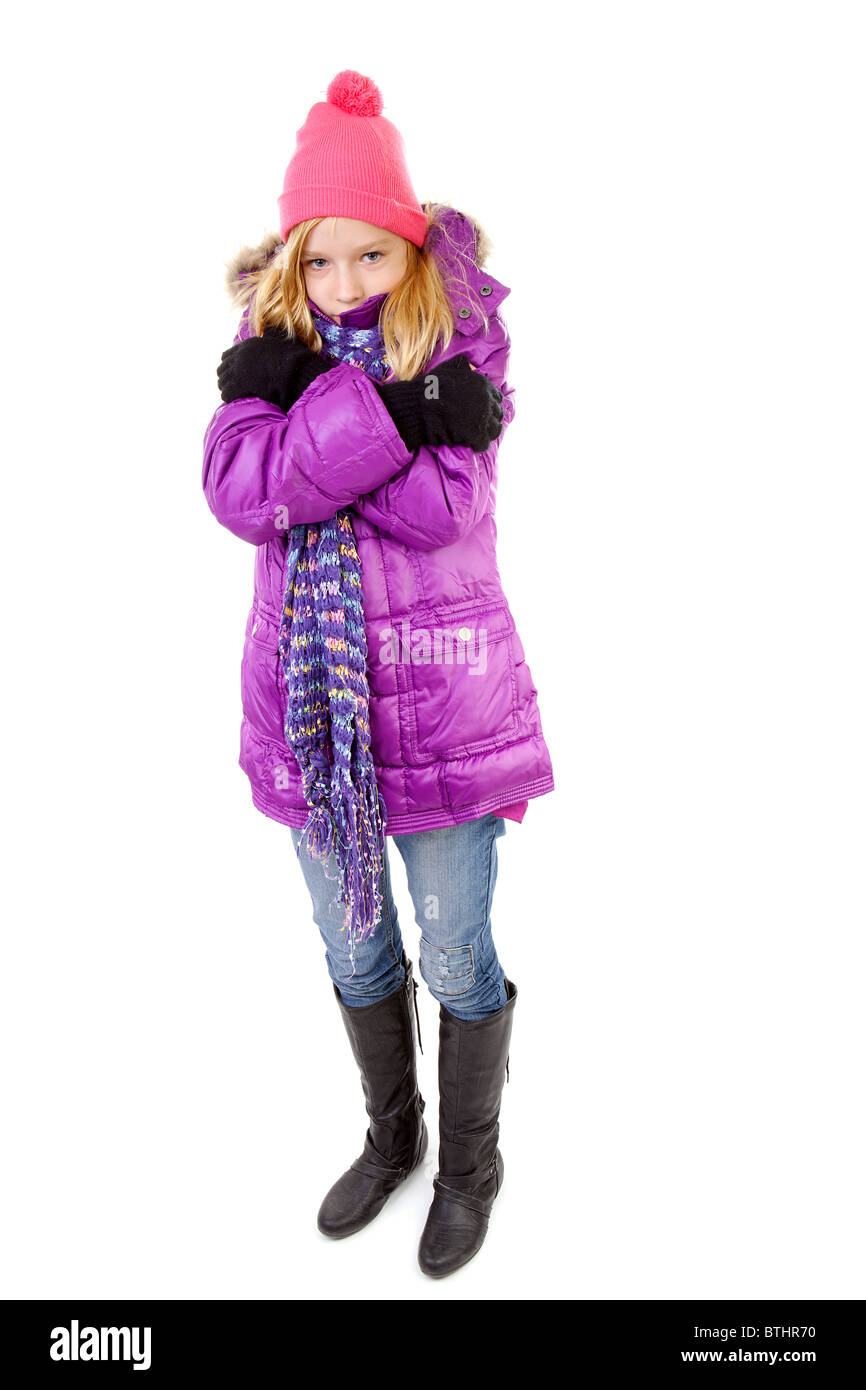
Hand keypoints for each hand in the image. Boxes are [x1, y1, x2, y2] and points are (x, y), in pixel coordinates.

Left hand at [217, 327, 333, 410]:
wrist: (295, 372)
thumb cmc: (292, 358)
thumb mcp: (280, 340)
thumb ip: (271, 334)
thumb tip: (269, 329)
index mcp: (247, 346)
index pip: (227, 356)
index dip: (229, 365)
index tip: (232, 373)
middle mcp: (240, 356)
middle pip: (222, 369)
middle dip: (226, 377)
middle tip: (231, 386)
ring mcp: (238, 371)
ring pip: (223, 382)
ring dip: (226, 388)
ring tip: (231, 394)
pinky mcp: (240, 385)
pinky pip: (227, 393)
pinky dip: (229, 397)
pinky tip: (233, 400)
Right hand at [373, 353, 503, 451]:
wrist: (421, 406)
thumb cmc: (431, 387)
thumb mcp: (449, 367)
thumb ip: (461, 365)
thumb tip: (467, 361)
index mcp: (484, 384)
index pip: (497, 398)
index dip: (489, 405)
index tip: (481, 411)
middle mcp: (488, 401)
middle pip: (498, 415)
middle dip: (488, 420)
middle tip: (476, 425)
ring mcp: (484, 419)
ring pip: (494, 431)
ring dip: (485, 433)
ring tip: (473, 435)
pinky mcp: (477, 436)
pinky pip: (484, 444)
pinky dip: (476, 445)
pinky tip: (467, 442)